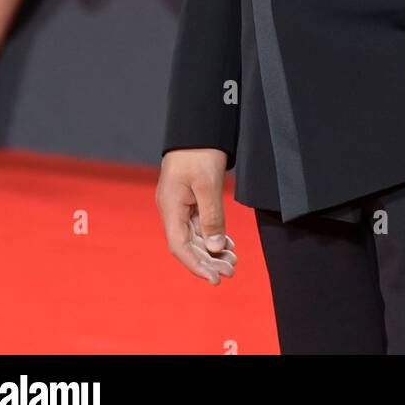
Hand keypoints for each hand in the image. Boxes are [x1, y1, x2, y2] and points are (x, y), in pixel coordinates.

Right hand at [157, 150, 235, 284]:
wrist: (199, 125)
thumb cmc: (200, 151)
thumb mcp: (208, 184)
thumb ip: (211, 217)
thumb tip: (214, 247)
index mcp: (170, 206)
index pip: (180, 246)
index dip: (196, 265)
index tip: (215, 280)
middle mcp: (172, 208)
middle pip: (188, 243)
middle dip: (208, 260)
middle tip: (232, 271)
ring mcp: (180, 203)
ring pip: (195, 235)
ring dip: (212, 249)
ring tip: (233, 261)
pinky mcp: (189, 197)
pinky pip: (199, 223)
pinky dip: (213, 235)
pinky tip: (227, 244)